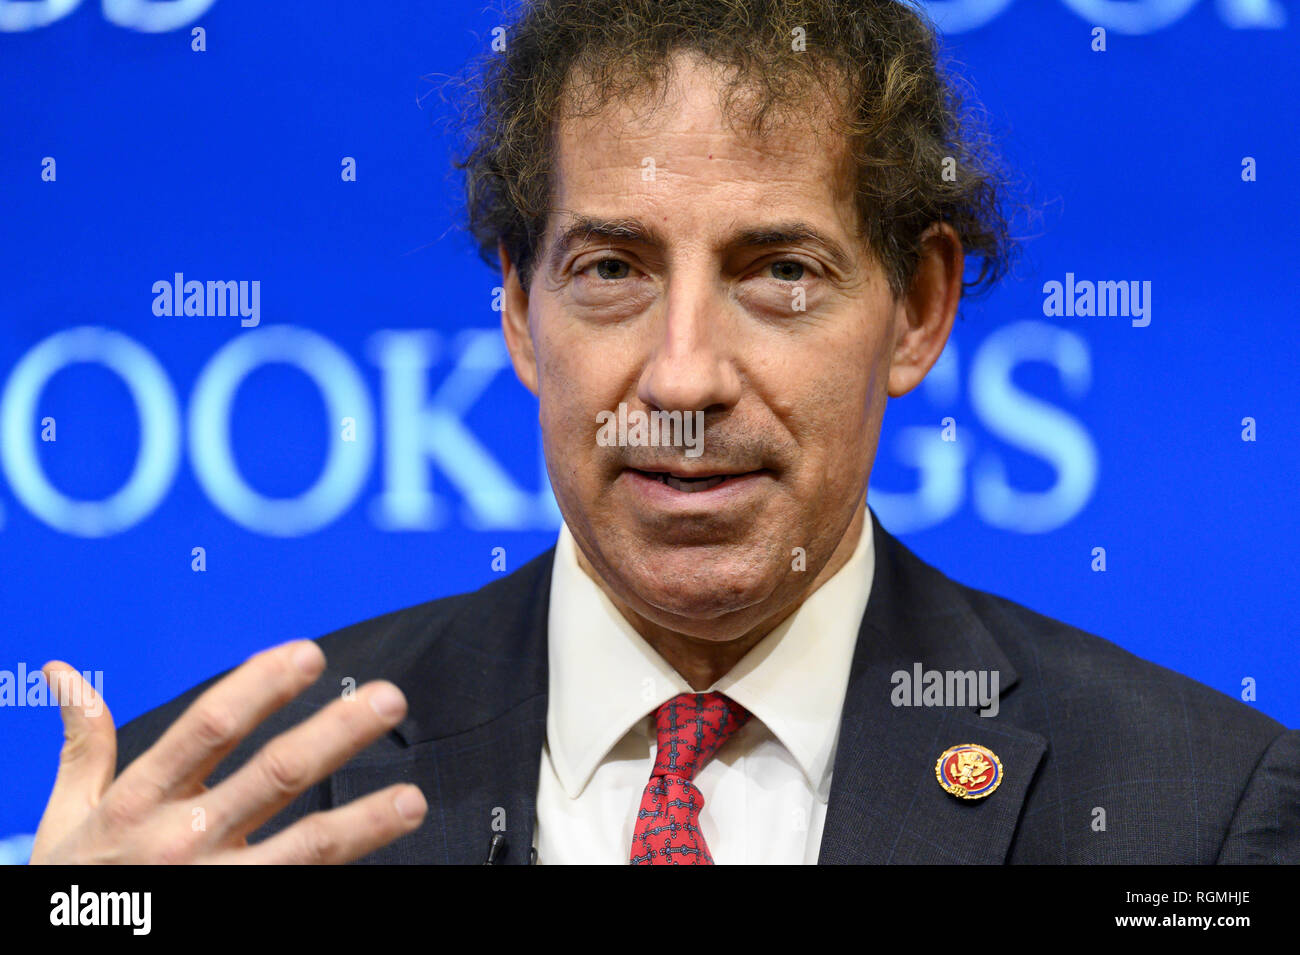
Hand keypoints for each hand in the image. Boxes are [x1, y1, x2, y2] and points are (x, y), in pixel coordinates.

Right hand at [29, 640, 426, 863]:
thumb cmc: (74, 885)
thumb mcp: (65, 817)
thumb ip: (83, 746)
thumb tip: (64, 672)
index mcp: (140, 802)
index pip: (209, 728)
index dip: (260, 687)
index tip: (308, 653)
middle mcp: (183, 841)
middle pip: (273, 777)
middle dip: (335, 735)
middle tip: (388, 699)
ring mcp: (214, 888)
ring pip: (303, 850)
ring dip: (362, 823)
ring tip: (411, 800)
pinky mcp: (234, 921)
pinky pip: (299, 896)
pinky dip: (343, 873)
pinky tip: (384, 861)